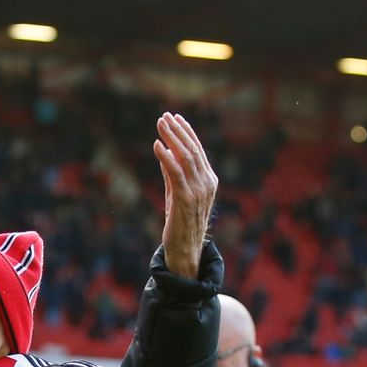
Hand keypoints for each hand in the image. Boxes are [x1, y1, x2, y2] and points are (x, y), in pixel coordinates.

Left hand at [152, 112, 217, 278]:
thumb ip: (172, 174)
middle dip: (178, 131)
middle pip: (192, 150)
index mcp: (209, 181)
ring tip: (160, 124)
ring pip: (185, 158)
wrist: (185, 250)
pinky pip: (176, 173)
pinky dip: (166, 158)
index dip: (187, 132)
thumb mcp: (176, 193)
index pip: (198, 150)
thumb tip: (163, 152)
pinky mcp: (185, 199)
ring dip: (171, 139)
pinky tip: (157, 146)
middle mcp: (207, 183)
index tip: (175, 118)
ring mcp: (198, 191)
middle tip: (165, 116)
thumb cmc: (180, 223)